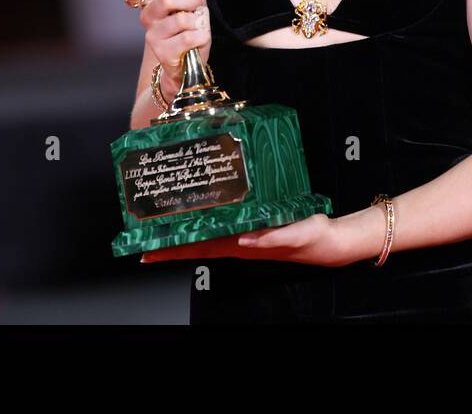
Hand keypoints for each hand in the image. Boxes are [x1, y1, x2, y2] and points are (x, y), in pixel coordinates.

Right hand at [119, 0, 210, 97]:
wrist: (186, 69)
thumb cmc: (189, 36)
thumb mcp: (192, 11)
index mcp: (151, 6)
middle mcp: (148, 20)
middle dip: (191, 0)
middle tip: (199, 6)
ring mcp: (153, 36)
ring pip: (182, 19)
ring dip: (199, 22)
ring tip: (199, 28)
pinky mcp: (163, 52)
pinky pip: (189, 37)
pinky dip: (202, 36)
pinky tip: (200, 40)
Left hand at [139, 214, 356, 266]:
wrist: (329, 240)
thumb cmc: (312, 237)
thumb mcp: (296, 234)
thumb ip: (272, 238)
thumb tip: (246, 238)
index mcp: (244, 245)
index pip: (201, 248)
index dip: (173, 250)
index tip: (147, 253)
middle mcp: (239, 243)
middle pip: (197, 244)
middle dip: (168, 245)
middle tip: (142, 242)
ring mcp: (245, 238)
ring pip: (207, 237)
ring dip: (184, 236)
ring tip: (162, 229)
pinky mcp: (253, 229)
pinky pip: (222, 228)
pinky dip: (206, 225)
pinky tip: (201, 218)